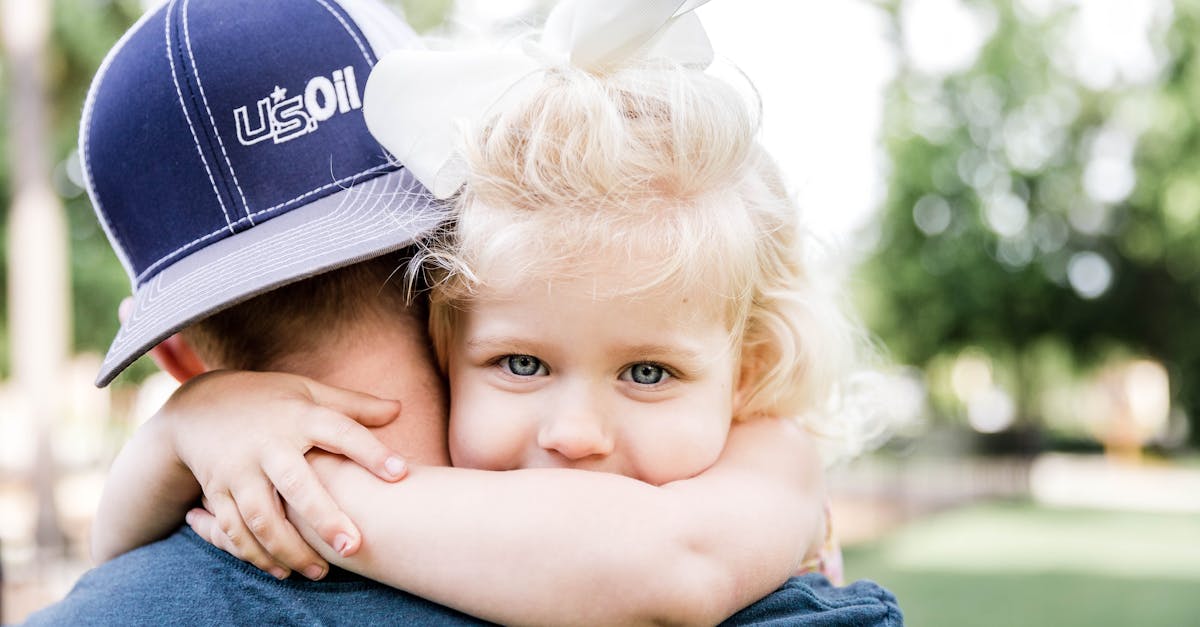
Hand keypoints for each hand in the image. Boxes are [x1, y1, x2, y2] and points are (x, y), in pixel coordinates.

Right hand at [161, 370, 405, 579]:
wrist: (197, 407)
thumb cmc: (269, 400)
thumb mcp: (308, 391)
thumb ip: (352, 405)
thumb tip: (398, 408)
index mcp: (298, 415)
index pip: (340, 432)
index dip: (370, 452)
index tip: (400, 473)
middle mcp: (267, 444)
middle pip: (296, 484)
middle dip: (323, 518)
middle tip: (353, 546)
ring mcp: (238, 470)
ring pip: (261, 517)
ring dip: (289, 549)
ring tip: (320, 571)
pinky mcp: (216, 491)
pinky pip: (234, 529)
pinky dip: (255, 554)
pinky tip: (282, 570)